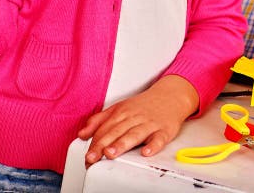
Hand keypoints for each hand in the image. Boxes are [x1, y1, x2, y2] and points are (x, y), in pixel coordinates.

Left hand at [80, 75, 198, 166]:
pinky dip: (153, 145)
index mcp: (122, 112)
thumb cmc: (144, 105)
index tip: (87, 156)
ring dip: (122, 144)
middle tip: (92, 157)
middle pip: (116, 132)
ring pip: (134, 134)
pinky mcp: (164, 130)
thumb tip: (83, 133)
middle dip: (103, 145)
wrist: (171, 95)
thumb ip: (100, 120)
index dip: (94, 144)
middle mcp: (135, 117)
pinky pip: (159, 138)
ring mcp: (150, 124)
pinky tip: (146, 152)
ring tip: (111, 153)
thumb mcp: (120, 108)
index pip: (105, 129)